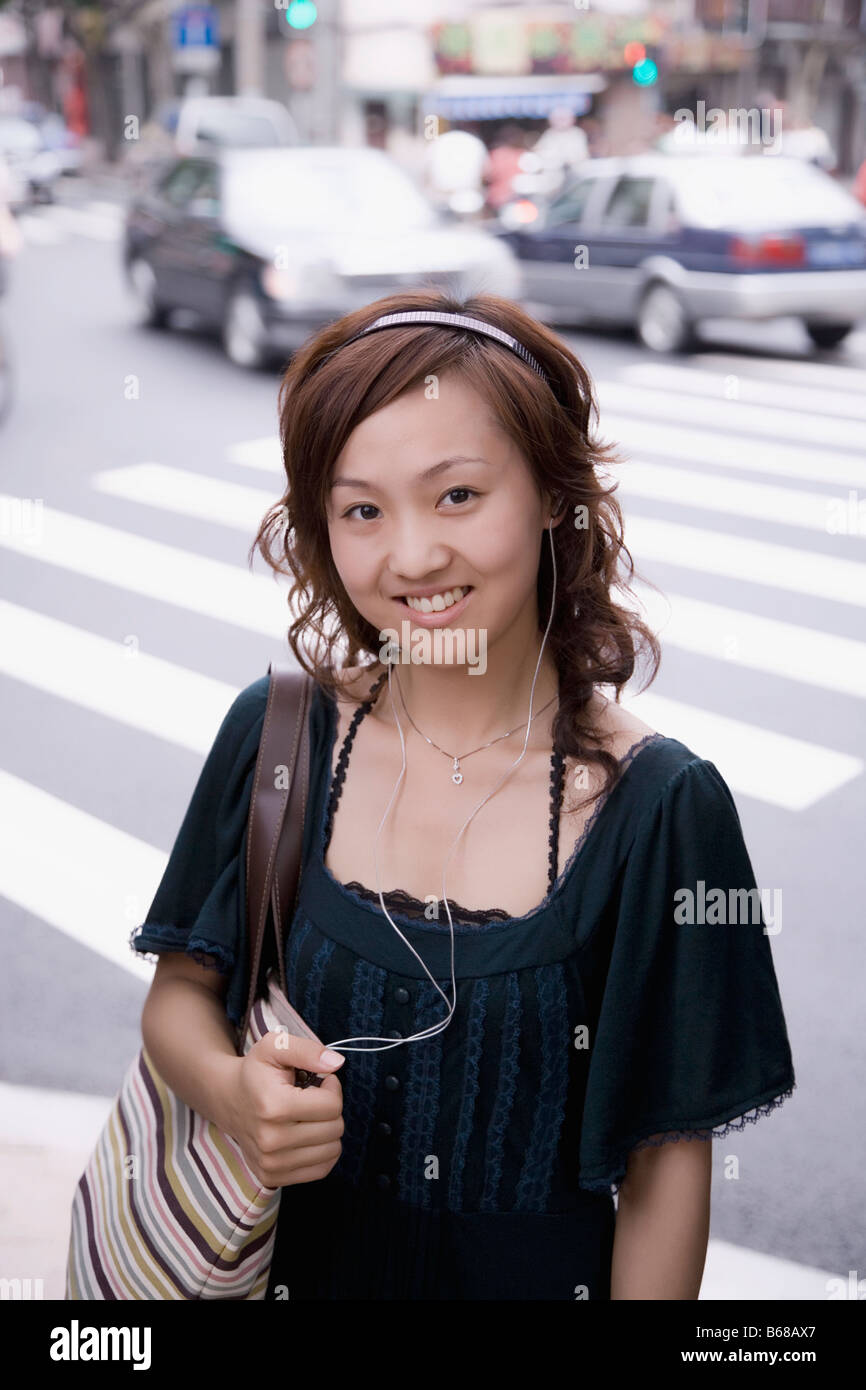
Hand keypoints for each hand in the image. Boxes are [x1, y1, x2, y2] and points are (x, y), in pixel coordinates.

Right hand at [224, 1032, 344, 1188]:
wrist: (229, 1100)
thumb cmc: (256, 1072)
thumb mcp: (275, 1046)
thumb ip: (308, 1049)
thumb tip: (337, 1063)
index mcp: (274, 1107)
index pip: (332, 1106)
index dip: (332, 1087)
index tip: (318, 1081)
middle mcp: (271, 1141)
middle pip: (334, 1129)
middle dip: (330, 1109)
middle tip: (312, 1098)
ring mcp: (271, 1163)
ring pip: (332, 1150)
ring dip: (327, 1130)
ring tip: (308, 1116)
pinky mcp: (272, 1177)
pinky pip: (321, 1169)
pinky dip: (322, 1151)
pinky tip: (308, 1135)